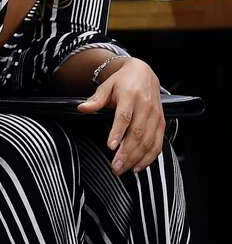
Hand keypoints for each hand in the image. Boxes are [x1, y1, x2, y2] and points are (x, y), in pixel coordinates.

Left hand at [76, 57, 164, 174]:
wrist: (143, 74)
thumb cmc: (122, 82)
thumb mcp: (106, 86)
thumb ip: (95, 100)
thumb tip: (81, 108)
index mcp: (130, 96)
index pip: (124, 116)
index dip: (118, 132)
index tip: (110, 146)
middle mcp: (146, 107)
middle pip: (137, 133)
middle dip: (127, 153)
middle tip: (115, 167)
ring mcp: (156, 116)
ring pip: (148, 141)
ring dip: (137, 158)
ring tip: (124, 169)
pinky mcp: (162, 123)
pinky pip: (158, 143)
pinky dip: (150, 157)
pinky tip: (139, 166)